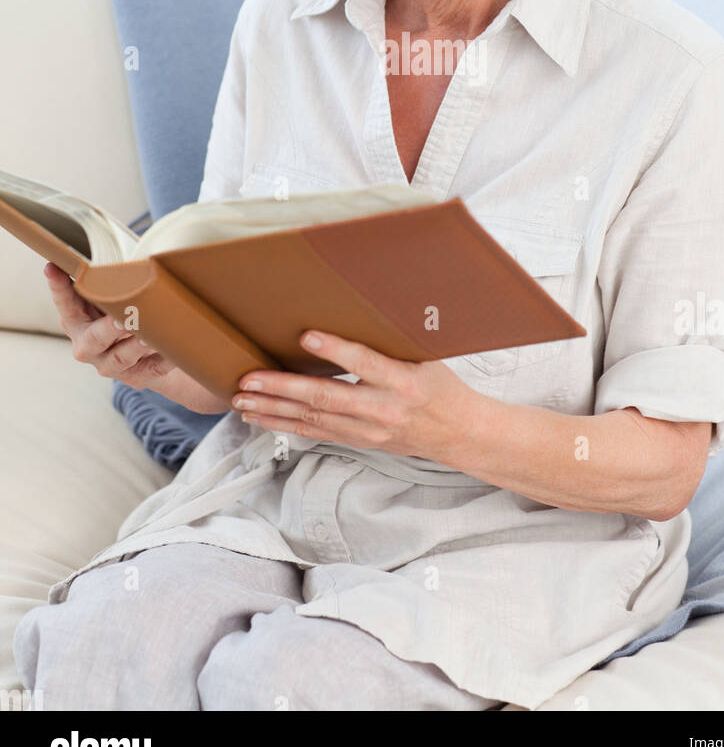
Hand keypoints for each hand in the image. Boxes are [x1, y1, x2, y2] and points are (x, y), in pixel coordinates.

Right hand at [43, 260, 175, 387]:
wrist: (147, 359)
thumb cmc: (124, 316)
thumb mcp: (111, 302)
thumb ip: (112, 286)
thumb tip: (131, 259)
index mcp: (76, 321)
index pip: (65, 303)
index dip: (59, 286)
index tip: (53, 267)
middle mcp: (87, 346)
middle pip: (96, 337)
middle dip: (110, 328)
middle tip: (124, 319)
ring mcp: (110, 365)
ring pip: (123, 355)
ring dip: (138, 344)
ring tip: (150, 336)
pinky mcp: (136, 377)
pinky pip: (151, 368)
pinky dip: (163, 359)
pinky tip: (173, 351)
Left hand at [231, 329, 479, 464]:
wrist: (458, 433)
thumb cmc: (440, 387)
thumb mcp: (426, 357)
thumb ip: (392, 341)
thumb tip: (360, 305)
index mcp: (403, 381)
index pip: (365, 363)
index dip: (335, 349)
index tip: (306, 334)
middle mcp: (382, 409)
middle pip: (326, 398)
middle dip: (283, 388)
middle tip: (249, 378)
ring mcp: (368, 431)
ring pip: (313, 419)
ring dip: (274, 409)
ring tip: (243, 399)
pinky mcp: (359, 442)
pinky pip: (315, 433)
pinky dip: (285, 425)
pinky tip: (261, 417)